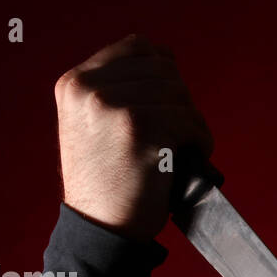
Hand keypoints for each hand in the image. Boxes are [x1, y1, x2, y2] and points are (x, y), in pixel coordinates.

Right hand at [54, 33, 213, 241]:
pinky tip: (192, 157)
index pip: (136, 46)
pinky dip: (201, 140)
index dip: (165, 69)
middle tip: (182, 132)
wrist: (100, 229)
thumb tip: (166, 64)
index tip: (173, 98)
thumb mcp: (91, 126)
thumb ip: (115, 93)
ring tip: (187, 147)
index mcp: (75, 83)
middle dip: (181, 100)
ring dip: (193, 122)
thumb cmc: (106, 186)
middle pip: (163, 69)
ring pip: (179, 94)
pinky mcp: (141, 129)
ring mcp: (114, 107)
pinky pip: (189, 121)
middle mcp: (89, 89)